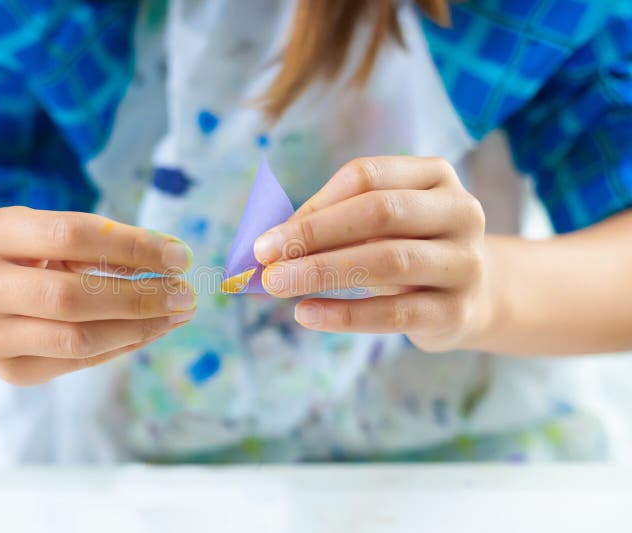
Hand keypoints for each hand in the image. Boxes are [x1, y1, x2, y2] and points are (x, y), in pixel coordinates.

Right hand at [0, 206, 195, 384]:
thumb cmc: (23, 258)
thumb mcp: (47, 234)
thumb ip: (101, 242)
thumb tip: (171, 257)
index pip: (72, 235)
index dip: (132, 246)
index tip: (180, 255)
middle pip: (72, 296)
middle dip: (141, 296)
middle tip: (187, 294)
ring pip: (78, 338)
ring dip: (139, 327)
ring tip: (179, 314)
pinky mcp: (9, 371)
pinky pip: (79, 362)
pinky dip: (124, 344)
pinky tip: (153, 330)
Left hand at [253, 157, 490, 352]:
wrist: (473, 297)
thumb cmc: (409, 249)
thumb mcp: (380, 225)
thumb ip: (332, 222)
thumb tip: (268, 243)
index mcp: (434, 176)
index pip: (366, 176)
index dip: (314, 204)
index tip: (269, 237)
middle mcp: (459, 212)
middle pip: (379, 212)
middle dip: (314, 235)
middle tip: (265, 258)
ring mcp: (464, 262)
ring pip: (388, 260)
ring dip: (322, 271)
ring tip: (277, 285)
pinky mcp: (456, 311)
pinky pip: (394, 313)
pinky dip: (345, 315)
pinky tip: (307, 314)